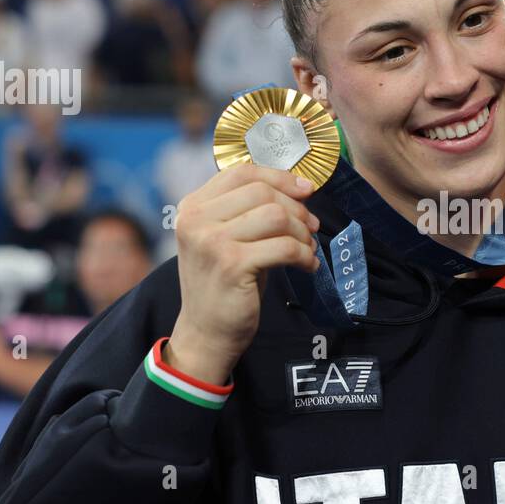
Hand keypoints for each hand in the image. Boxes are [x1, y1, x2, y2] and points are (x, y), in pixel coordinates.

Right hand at [168, 163, 319, 383]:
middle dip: (296, 209)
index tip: (306, 189)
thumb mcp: (226, 237)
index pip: (241, 172)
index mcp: (192, 207)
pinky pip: (284, 247)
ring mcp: (212, 242)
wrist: (206, 331)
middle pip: (262, 192)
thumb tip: (299, 187)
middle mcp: (196, 220)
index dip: (279, 177)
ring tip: (307, 248)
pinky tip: (307, 265)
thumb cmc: (224, 283)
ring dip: (301, 232)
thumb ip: (248, 209)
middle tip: (311, 227)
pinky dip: (304, 254)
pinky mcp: (232, 265)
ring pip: (275, 216)